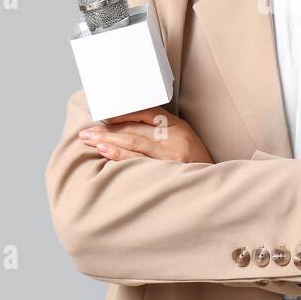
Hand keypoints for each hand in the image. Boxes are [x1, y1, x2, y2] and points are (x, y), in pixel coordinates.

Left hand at [78, 107, 213, 163]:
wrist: (214, 186)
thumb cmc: (196, 164)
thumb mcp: (184, 140)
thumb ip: (161, 133)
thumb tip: (127, 130)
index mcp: (178, 126)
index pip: (146, 113)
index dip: (123, 114)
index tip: (104, 117)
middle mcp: (175, 137)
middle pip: (136, 129)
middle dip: (108, 130)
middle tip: (87, 133)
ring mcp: (172, 154)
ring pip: (135, 144)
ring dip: (110, 142)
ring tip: (91, 141)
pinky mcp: (169, 169)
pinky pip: (140, 162)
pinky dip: (121, 157)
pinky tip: (107, 152)